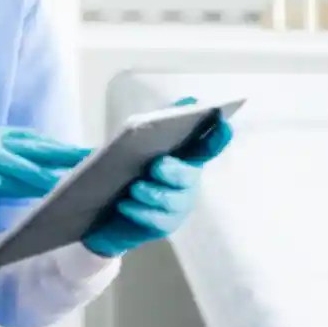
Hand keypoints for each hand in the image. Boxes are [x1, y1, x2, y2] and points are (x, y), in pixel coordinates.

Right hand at [0, 127, 90, 219]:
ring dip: (52, 168)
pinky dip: (25, 183)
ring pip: (22, 160)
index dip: (52, 144)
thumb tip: (12, 177)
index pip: (24, 138)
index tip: (78, 150)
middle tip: (92, 156)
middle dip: (63, 151)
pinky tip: (43, 190)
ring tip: (79, 177)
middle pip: (32, 144)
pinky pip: (2, 178)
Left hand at [82, 98, 234, 257]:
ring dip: (153, 192)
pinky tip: (124, 205)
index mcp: (183, 158)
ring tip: (134, 188)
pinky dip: (139, 211)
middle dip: (174, 170)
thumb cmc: (125, 170)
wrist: (104, 208)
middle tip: (156, 164)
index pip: (206, 146)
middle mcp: (187, 182)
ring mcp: (178, 205)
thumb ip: (158, 125)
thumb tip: (187, 101)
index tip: (223, 122)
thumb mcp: (134, 145)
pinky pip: (156, 220)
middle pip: (189, 175)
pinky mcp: (164, 225)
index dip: (217, 137)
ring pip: (172, 200)